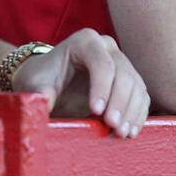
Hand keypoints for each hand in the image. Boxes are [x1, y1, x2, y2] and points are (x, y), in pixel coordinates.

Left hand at [11, 29, 148, 137]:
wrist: (51, 82)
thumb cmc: (42, 79)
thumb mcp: (35, 83)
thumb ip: (40, 91)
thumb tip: (45, 102)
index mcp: (85, 41)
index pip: (101, 62)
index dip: (102, 87)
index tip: (96, 111)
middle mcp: (107, 48)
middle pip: (123, 73)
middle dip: (119, 102)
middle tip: (112, 126)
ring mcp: (121, 63)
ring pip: (136, 85)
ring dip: (131, 111)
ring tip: (120, 133)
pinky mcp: (129, 81)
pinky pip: (141, 96)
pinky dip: (137, 114)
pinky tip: (130, 131)